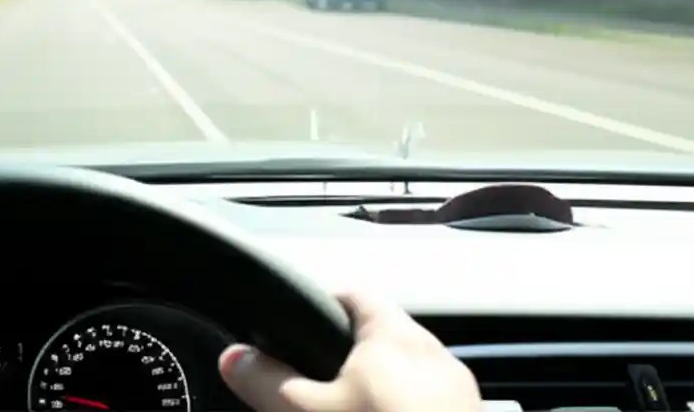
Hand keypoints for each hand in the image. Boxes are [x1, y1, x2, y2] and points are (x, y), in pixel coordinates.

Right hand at [218, 292, 480, 411]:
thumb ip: (268, 382)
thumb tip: (233, 357)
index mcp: (393, 334)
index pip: (352, 293)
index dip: (319, 304)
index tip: (295, 327)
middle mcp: (434, 352)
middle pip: (381, 336)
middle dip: (348, 356)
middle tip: (315, 382)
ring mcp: (460, 391)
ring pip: (408, 373)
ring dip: (380, 387)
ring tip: (351, 409)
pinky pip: (429, 404)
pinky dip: (404, 409)